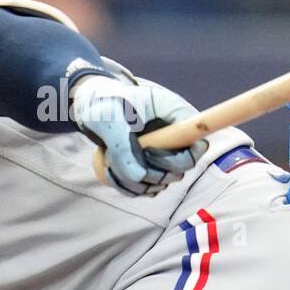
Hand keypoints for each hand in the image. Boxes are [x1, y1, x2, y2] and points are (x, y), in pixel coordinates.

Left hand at [70, 74, 207, 195]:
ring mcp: (165, 151)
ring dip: (136, 183)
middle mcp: (175, 135)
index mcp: (174, 113)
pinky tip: (113, 173)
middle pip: (182, 168)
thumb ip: (123, 148)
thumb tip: (139, 177)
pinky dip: (130, 187)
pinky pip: (149, 186)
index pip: (198, 143)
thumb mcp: (110, 121)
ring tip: (112, 166)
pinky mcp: (151, 165)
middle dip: (152, 172)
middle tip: (124, 160)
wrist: (91, 105)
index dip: (181, 158)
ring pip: (163, 181)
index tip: (148, 153)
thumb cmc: (104, 103)